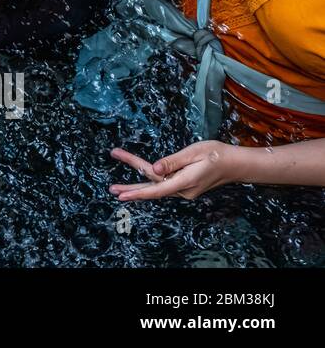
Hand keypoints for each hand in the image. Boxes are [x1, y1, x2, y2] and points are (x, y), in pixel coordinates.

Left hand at [109, 142, 236, 201]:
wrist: (236, 164)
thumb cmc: (217, 154)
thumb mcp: (194, 152)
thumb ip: (172, 161)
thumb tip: (154, 169)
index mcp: (185, 182)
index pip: (156, 188)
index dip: (137, 192)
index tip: (121, 195)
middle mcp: (183, 190)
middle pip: (152, 190)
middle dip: (130, 190)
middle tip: (111, 189)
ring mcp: (185, 191)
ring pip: (156, 188)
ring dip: (138, 187)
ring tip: (118, 188)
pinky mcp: (185, 188)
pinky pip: (163, 186)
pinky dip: (149, 185)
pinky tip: (139, 184)